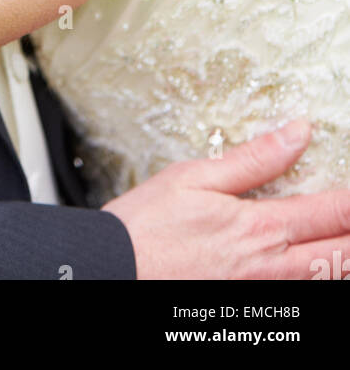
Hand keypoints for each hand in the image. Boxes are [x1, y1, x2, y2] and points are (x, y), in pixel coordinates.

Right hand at [105, 119, 349, 278]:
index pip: (333, 212)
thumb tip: (297, 133)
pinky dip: (314, 277)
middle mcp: (269, 266)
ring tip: (344, 239)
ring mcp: (260, 292)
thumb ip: (254, 159)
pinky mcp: (246, 306)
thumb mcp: (194, 177)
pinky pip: (295, 293)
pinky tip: (313, 265)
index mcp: (259, 228)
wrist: (112, 274)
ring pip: (323, 279)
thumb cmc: (145, 228)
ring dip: (342, 257)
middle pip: (341, 255)